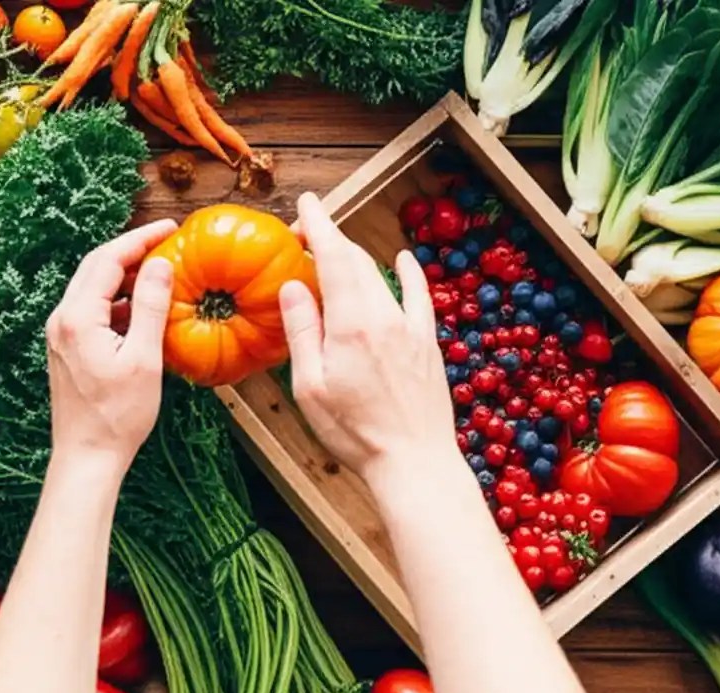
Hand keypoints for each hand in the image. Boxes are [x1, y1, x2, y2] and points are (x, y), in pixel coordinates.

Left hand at [46, 220, 176, 469]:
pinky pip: (92, 311)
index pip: (107, 260)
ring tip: (160, 272)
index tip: (170, 229)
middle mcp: (61, 320)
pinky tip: (143, 309)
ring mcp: (61, 334)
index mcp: (77, 318)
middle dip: (131, 250)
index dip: (140, 239)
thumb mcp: (144, 359)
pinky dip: (118, 301)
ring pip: (93, 288)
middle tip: (166, 242)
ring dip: (125, 276)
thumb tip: (161, 265)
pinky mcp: (67, 348)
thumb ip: (151, 307)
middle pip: (95, 267)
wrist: (86, 457)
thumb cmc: (117, 415)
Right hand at [279, 192, 457, 483]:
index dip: (318, 225)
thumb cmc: (354, 432)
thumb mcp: (310, 385)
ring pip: (381, 276)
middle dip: (330, 241)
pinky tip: (404, 260)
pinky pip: (419, 296)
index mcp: (351, 324)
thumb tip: (292, 286)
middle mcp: (385, 317)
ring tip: (335, 254)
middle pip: (356, 262)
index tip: (306, 204)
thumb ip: (302, 330)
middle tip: (304, 239)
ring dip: (357, 258)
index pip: (334, 258)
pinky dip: (409, 273)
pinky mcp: (427, 344)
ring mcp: (410, 328)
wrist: (413, 461)